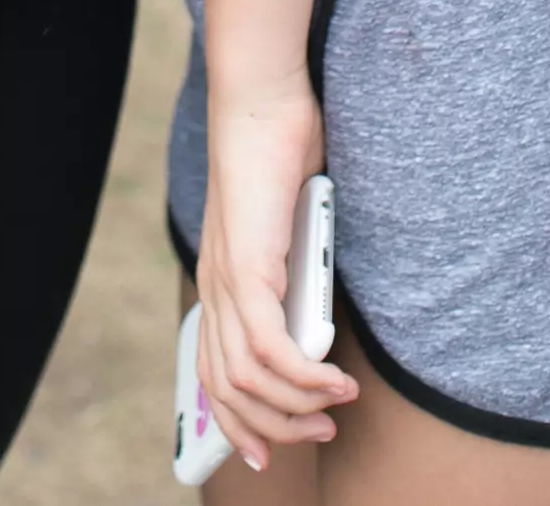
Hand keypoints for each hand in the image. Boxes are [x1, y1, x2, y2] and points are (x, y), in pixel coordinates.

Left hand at [197, 78, 355, 471]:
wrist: (262, 97)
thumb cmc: (281, 146)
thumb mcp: (294, 222)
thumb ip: (302, 266)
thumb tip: (325, 309)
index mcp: (222, 278)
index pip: (214, 371)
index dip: (237, 421)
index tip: (268, 451)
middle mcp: (216, 286)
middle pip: (227, 391)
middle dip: (274, 429)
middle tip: (319, 432)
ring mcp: (227, 279)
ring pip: (248, 380)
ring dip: (296, 408)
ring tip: (335, 408)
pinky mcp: (247, 268)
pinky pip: (269, 349)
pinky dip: (304, 376)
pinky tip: (335, 380)